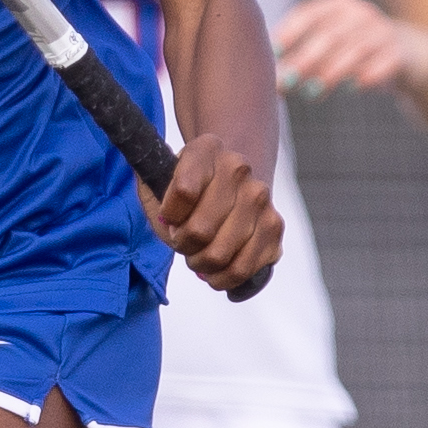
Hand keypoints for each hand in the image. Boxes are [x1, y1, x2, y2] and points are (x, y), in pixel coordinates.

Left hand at [142, 133, 282, 293]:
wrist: (230, 178)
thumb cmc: (188, 184)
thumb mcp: (160, 179)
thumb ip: (152, 197)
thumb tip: (167, 222)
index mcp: (206, 149)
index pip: (183, 191)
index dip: (169, 215)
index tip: (167, 218)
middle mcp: (239, 169)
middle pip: (201, 230)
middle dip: (183, 244)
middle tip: (181, 241)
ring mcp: (261, 198)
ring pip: (221, 254)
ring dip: (201, 264)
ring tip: (196, 256)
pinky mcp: (275, 226)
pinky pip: (245, 268)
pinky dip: (224, 278)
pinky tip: (214, 271)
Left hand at [273, 0, 408, 100]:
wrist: (407, 53)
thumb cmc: (354, 49)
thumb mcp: (331, 42)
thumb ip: (304, 53)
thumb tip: (273, 79)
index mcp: (338, 4)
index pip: (309, 13)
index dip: (290, 32)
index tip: (274, 52)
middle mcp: (361, 12)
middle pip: (329, 35)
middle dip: (306, 59)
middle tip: (288, 81)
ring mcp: (384, 30)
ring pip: (355, 50)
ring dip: (332, 72)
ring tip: (313, 92)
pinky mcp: (400, 52)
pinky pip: (384, 64)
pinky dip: (368, 76)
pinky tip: (354, 89)